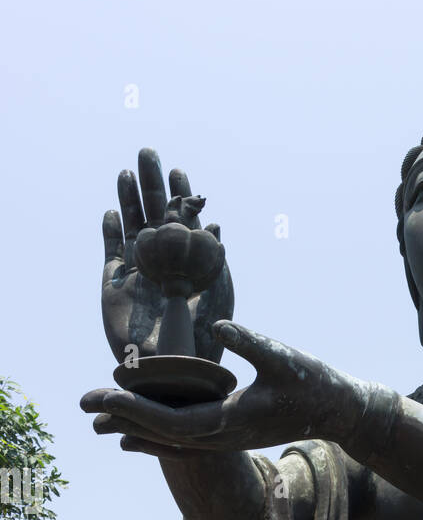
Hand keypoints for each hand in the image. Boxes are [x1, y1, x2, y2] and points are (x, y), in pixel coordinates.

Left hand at [81, 321, 368, 455]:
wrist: (336, 411)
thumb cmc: (312, 380)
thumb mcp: (282, 356)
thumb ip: (251, 342)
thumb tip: (220, 324)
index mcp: (231, 419)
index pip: (172, 419)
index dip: (136, 407)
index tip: (105, 392)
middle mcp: (222, 437)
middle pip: (160, 432)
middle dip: (120, 416)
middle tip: (82, 403)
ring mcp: (225, 440)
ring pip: (168, 440)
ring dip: (131, 428)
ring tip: (97, 420)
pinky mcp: (228, 435)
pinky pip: (182, 442)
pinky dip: (153, 439)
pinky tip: (131, 437)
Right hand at [101, 148, 233, 363]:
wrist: (169, 365)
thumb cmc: (200, 338)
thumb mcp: (214, 294)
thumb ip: (212, 258)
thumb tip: (212, 223)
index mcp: (186, 262)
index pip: (182, 220)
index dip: (180, 196)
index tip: (179, 171)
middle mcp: (161, 263)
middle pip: (154, 215)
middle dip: (152, 184)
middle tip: (149, 153)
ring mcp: (137, 272)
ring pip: (132, 228)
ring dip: (129, 199)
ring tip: (126, 172)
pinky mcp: (113, 286)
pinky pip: (111, 252)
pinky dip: (111, 231)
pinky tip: (112, 212)